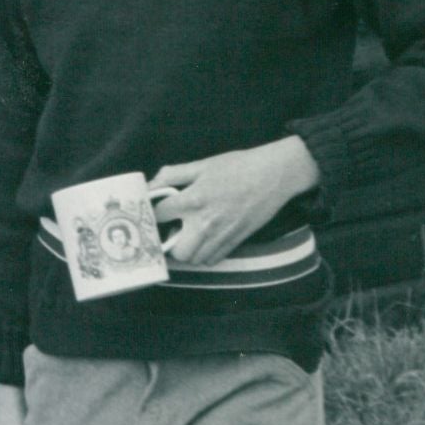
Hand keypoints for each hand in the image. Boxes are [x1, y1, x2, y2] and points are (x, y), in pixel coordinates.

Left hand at [150, 136, 320, 266]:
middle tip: (172, 229)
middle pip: (176, 250)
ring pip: (194, 259)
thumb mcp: (201, 165)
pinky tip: (204, 240)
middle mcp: (204, 223)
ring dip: (187, 251)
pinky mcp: (236, 241)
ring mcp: (221, 235)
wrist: (273, 175)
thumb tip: (151, 183)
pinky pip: (213, 260)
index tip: (155, 211)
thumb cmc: (237, 166)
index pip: (158, 215)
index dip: (152, 212)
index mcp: (192, 200)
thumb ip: (173, 174)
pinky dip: (205, 255)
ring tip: (188, 235)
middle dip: (169, 242)